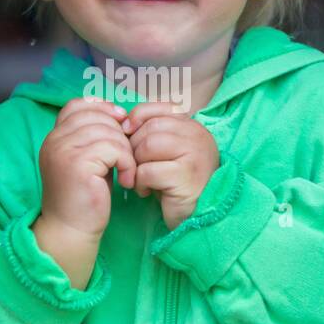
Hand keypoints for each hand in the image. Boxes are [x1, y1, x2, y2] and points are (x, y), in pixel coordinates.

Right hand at [33, 97, 135, 287]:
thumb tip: (119, 115)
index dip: (102, 109)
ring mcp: (64, 151)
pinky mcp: (78, 164)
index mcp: (54, 137)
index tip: (119, 125)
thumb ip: (94, 137)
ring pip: (108, 131)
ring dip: (125, 151)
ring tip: (127, 171)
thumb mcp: (86, 160)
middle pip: (96, 116)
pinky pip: (113, 149)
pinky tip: (125, 180)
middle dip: (119, 133)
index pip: (76, 105)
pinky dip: (126, 163)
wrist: (71, 230)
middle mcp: (55, 140)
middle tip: (126, 157)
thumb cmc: (84, 198)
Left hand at [121, 101, 219, 229]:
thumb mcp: (166, 152)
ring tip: (142, 179)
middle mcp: (197, 135)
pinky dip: (141, 182)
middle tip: (135, 166)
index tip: (127, 133)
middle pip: (150, 128)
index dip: (138, 117)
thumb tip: (124, 123)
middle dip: (134, 147)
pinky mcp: (186, 175)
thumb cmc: (176, 183)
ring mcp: (194, 154)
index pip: (161, 107)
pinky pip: (148, 171)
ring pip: (148, 146)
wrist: (199, 216)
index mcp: (192, 126)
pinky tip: (147, 191)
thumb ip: (153, 133)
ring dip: (137, 165)